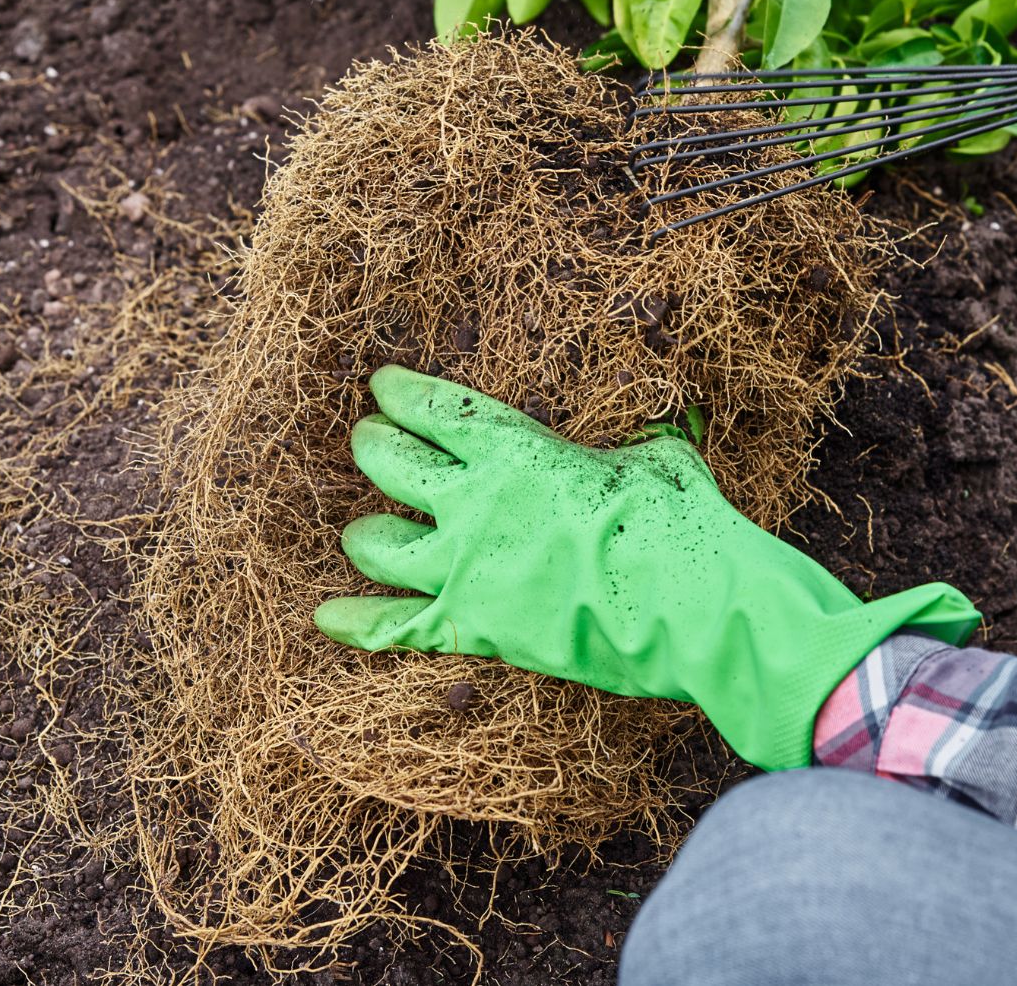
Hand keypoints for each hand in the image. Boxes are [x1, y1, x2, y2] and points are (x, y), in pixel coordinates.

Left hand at [316, 366, 979, 769]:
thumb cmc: (682, 518)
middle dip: (375, 450)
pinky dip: (357, 623)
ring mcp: (466, 567)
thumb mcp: (659, 455)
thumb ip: (633, 441)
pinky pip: (394, 628)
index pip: (435, 410)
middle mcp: (474, 502)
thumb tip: (653, 431)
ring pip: (378, 545)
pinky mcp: (474, 627)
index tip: (382, 387)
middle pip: (391, 466)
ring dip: (367, 535)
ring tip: (365, 532)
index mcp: (514, 448)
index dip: (401, 396)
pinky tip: (326, 617)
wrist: (690, 600)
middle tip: (370, 445)